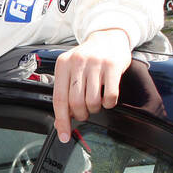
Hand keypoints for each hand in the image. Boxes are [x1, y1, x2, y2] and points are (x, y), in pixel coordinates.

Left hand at [52, 28, 132, 142]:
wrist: (108, 36)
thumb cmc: (88, 58)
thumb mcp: (71, 69)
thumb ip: (65, 92)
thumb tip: (60, 122)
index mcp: (63, 65)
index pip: (59, 99)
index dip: (62, 121)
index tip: (64, 135)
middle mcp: (78, 62)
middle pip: (76, 102)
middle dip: (81, 114)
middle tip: (85, 113)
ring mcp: (96, 63)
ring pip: (93, 101)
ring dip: (95, 109)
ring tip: (96, 103)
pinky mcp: (113, 65)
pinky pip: (110, 95)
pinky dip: (109, 103)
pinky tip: (107, 99)